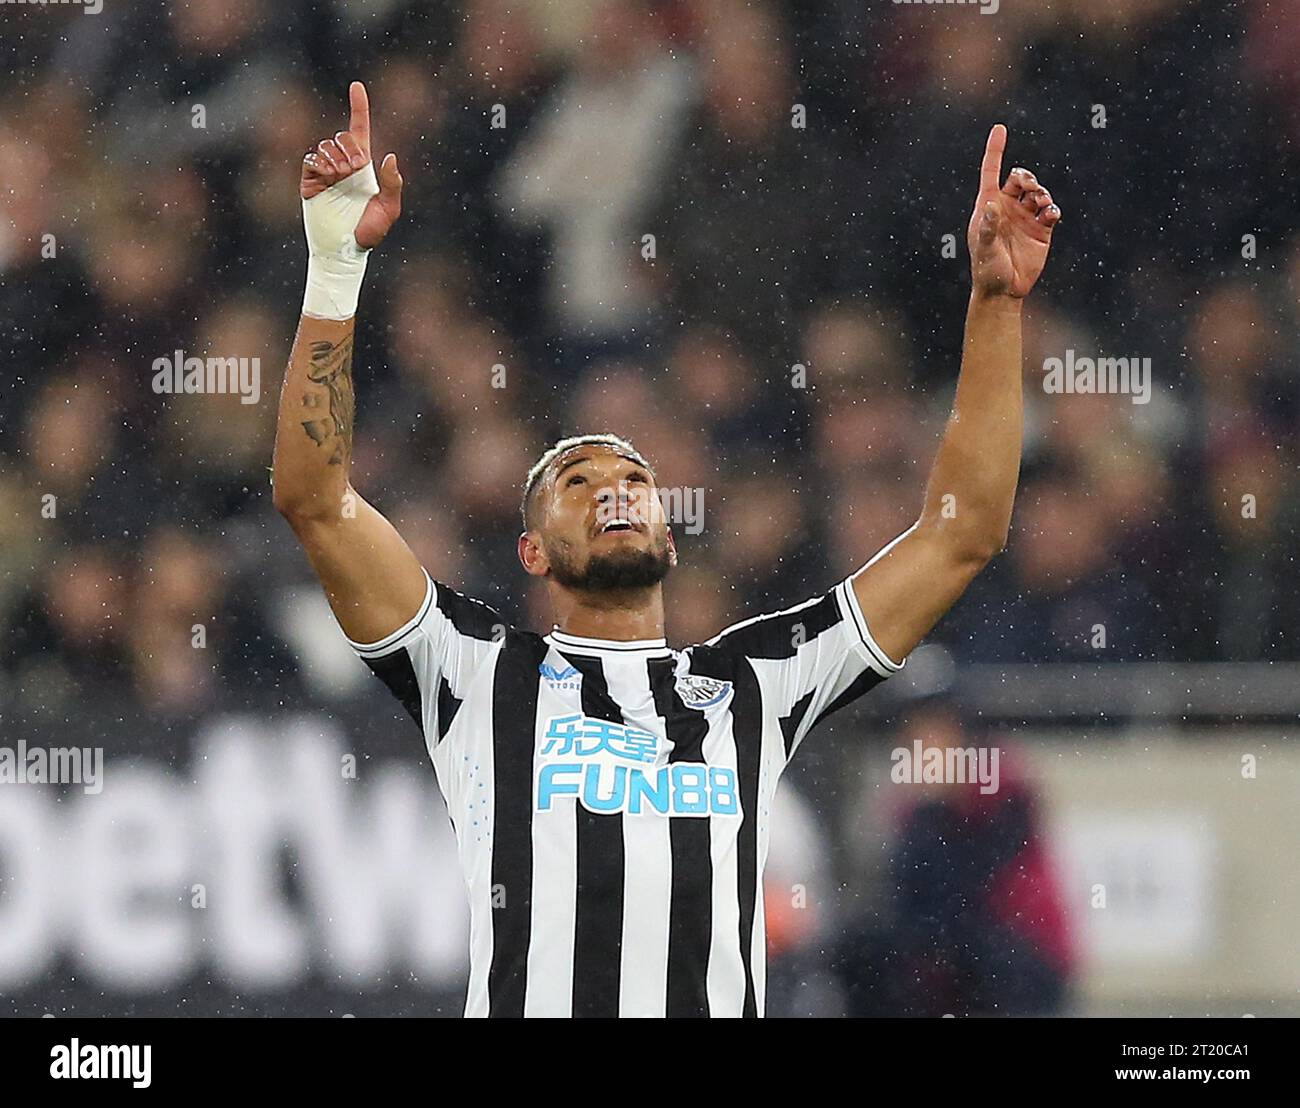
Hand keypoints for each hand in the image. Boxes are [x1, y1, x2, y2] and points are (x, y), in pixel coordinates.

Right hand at [301, 81, 402, 250]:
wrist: (344, 250)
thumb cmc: (368, 233)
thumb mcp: (388, 209)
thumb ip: (392, 184)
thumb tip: (390, 157)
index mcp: (363, 167)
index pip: (360, 130)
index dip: (359, 107)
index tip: (357, 86)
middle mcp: (343, 164)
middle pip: (342, 136)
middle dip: (349, 147)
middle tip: (354, 168)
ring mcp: (325, 172)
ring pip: (326, 145)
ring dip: (335, 157)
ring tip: (340, 176)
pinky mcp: (310, 181)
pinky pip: (310, 160)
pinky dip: (319, 163)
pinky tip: (327, 176)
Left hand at [966, 124, 1059, 298]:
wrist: (1005, 291)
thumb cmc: (987, 270)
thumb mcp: (985, 249)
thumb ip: (988, 228)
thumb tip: (991, 205)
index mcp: (988, 206)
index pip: (991, 172)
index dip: (995, 150)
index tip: (1000, 128)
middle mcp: (1007, 208)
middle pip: (1019, 178)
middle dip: (1026, 176)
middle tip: (1027, 186)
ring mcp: (1025, 217)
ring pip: (1037, 192)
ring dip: (1041, 193)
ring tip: (1041, 205)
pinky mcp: (1041, 229)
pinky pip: (1051, 210)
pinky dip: (1052, 209)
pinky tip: (1049, 215)